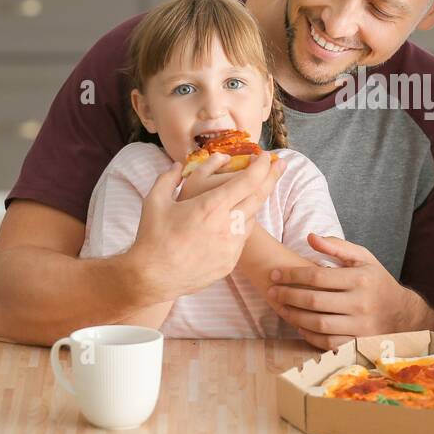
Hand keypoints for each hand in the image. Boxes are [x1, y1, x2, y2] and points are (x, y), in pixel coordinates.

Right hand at [123, 153, 284, 303]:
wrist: (152, 277)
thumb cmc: (152, 236)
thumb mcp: (155, 200)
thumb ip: (169, 178)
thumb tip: (176, 164)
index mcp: (211, 206)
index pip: (248, 181)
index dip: (261, 166)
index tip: (265, 156)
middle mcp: (226, 224)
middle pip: (259, 196)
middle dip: (272, 177)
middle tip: (281, 164)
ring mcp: (231, 245)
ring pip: (253, 217)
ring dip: (255, 201)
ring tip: (254, 191)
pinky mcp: (230, 261)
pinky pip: (242, 237)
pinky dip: (243, 223)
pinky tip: (235, 218)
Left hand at [264, 234, 432, 349]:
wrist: (402, 314)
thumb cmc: (376, 282)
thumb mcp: (363, 258)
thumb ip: (337, 246)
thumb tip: (310, 237)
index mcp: (360, 279)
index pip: (318, 276)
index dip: (292, 275)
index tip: (275, 275)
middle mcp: (361, 303)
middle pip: (314, 301)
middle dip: (287, 295)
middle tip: (272, 292)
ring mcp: (360, 326)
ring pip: (317, 323)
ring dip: (293, 316)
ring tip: (280, 307)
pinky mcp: (357, 343)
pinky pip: (326, 342)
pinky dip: (308, 335)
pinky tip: (298, 325)